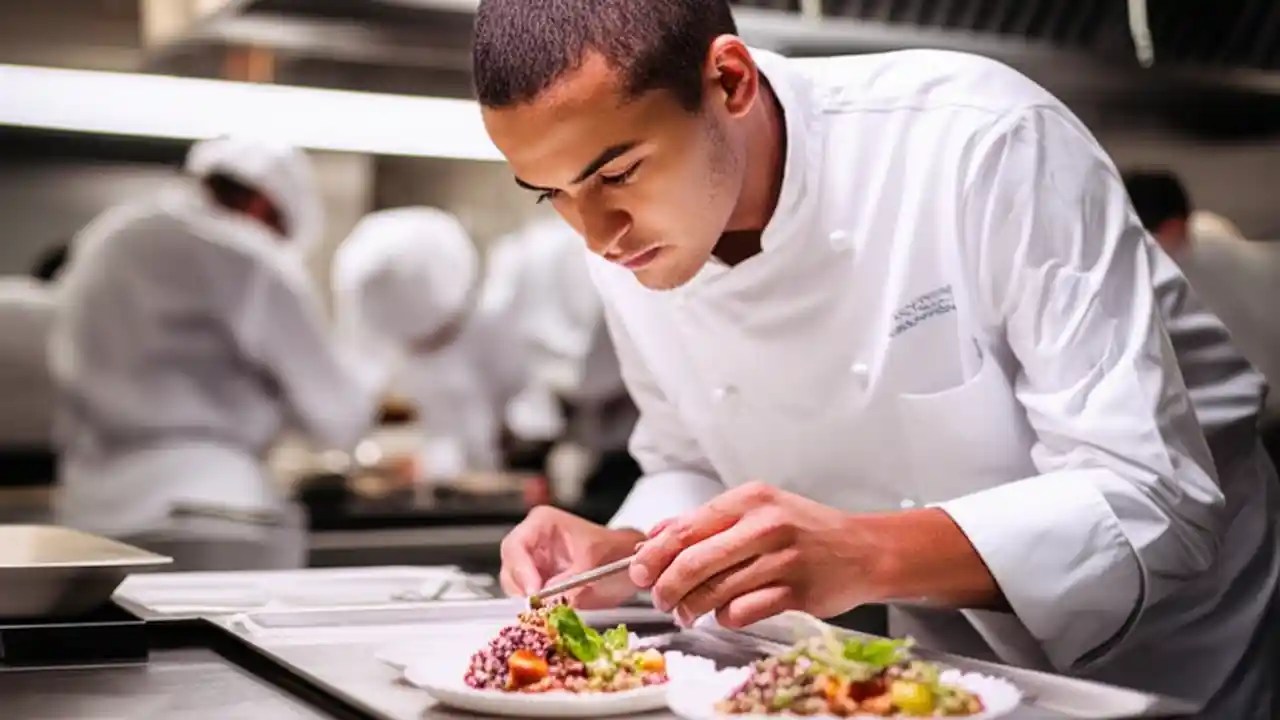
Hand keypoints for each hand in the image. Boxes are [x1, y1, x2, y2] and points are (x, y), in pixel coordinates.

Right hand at [499, 506, 645, 607]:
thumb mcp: (595, 563)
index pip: (517, 546)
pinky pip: (526, 597)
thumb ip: (571, 582)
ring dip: (529, 601)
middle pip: (510, 567)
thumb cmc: (614, 551)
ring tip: (548, 612)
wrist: (627, 563)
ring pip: (514, 586)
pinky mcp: (536, 581)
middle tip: (538, 608)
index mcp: (542, 523)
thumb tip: (550, 602)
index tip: (534, 592)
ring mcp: (531, 562)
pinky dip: (535, 607)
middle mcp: (531, 540)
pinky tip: (549, 613)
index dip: (521, 570)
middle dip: (522, 589)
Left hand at [629, 482, 885, 627]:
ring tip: (690, 611)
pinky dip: (726, 617)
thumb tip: (655, 536)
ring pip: (715, 591)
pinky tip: (728, 612)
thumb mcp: (757, 510)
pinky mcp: (796, 591)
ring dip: (693, 607)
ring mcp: (782, 559)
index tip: (639, 571)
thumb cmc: (805, 530)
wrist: (864, 549)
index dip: (654, 554)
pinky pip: (741, 611)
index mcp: (750, 499)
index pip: (686, 527)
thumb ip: (706, 522)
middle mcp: (765, 525)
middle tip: (661, 598)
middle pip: (694, 562)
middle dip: (667, 586)